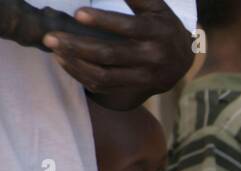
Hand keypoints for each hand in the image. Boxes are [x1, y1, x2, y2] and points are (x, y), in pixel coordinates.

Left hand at [45, 0, 193, 103]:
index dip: (103, 21)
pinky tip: (66, 62)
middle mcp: (151, 57)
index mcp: (156, 32)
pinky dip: (82, 76)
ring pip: (105, 75)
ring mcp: (143, 76)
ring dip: (77, 64)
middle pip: (110, 55)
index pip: (128, 28)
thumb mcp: (156, 6)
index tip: (78, 14)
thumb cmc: (163, 25)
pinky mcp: (135, 87)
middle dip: (78, 46)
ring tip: (56, 50)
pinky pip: (105, 86)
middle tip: (50, 38)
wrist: (184, 59)